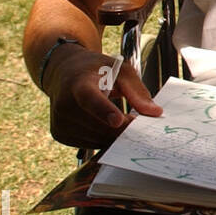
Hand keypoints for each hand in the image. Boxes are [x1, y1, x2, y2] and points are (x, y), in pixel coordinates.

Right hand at [42, 44, 162, 148]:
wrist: (64, 73)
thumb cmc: (97, 70)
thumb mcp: (120, 70)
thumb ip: (137, 91)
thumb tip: (155, 112)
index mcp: (78, 83)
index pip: (89, 99)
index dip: (104, 110)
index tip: (119, 120)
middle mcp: (64, 104)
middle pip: (99, 126)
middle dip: (123, 128)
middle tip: (138, 122)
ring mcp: (60, 122)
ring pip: (97, 139)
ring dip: (115, 135)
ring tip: (119, 118)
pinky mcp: (60, 134)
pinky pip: (90, 144)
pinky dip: (103, 138)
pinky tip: (105, 124)